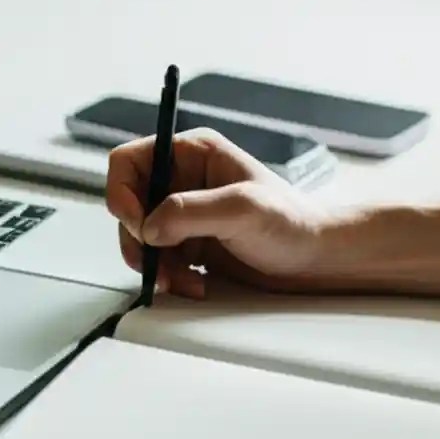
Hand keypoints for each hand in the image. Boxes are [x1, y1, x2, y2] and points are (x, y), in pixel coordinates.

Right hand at [105, 128, 329, 297]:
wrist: (316, 261)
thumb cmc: (294, 224)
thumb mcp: (243, 209)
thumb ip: (190, 212)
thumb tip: (149, 227)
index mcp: (192, 153)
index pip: (128, 161)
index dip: (123, 193)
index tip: (140, 225)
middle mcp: (182, 179)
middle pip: (128, 204)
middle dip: (138, 239)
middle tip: (156, 263)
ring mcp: (183, 213)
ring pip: (138, 238)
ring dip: (153, 264)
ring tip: (182, 280)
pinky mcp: (187, 243)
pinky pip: (156, 260)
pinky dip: (168, 277)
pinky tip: (194, 284)